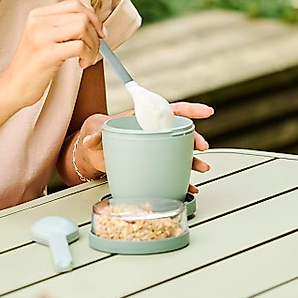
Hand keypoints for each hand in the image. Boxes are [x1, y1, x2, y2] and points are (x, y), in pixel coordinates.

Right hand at [0, 1, 104, 110]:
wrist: (13, 87)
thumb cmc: (33, 65)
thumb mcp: (45, 38)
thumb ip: (64, 27)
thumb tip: (97, 24)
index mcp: (38, 15)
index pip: (74, 5)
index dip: (93, 17)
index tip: (99, 32)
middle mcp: (38, 22)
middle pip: (82, 16)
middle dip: (95, 34)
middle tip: (94, 48)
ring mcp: (41, 36)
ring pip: (83, 28)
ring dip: (93, 45)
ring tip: (87, 58)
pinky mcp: (47, 53)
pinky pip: (80, 47)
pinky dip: (88, 55)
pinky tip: (82, 64)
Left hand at [78, 100, 213, 194]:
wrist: (93, 151)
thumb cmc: (98, 133)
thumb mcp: (95, 129)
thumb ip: (94, 133)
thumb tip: (91, 139)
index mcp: (145, 118)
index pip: (171, 110)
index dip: (190, 110)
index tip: (206, 111)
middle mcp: (154, 133)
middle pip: (180, 133)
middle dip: (194, 139)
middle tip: (202, 146)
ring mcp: (154, 149)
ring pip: (180, 153)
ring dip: (193, 160)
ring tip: (203, 167)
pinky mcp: (151, 165)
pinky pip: (170, 172)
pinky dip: (181, 180)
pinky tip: (190, 187)